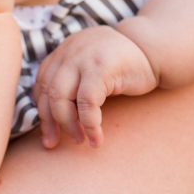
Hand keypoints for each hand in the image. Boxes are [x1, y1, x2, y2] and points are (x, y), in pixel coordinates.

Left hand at [32, 25, 157, 148]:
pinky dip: (89, 124)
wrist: (152, 50)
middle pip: (48, 92)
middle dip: (49, 122)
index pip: (41, 84)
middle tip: (55, 143)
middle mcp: (69, 51)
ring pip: (62, 97)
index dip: (42, 112)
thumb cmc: (120, 66)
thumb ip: (71, 81)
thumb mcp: (89, 68)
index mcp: (63, 51)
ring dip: (68, 125)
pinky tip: (96, 137)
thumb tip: (51, 119)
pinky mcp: (101, 66)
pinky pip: (87, 101)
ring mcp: (84, 57)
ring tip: (80, 140)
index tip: (48, 134)